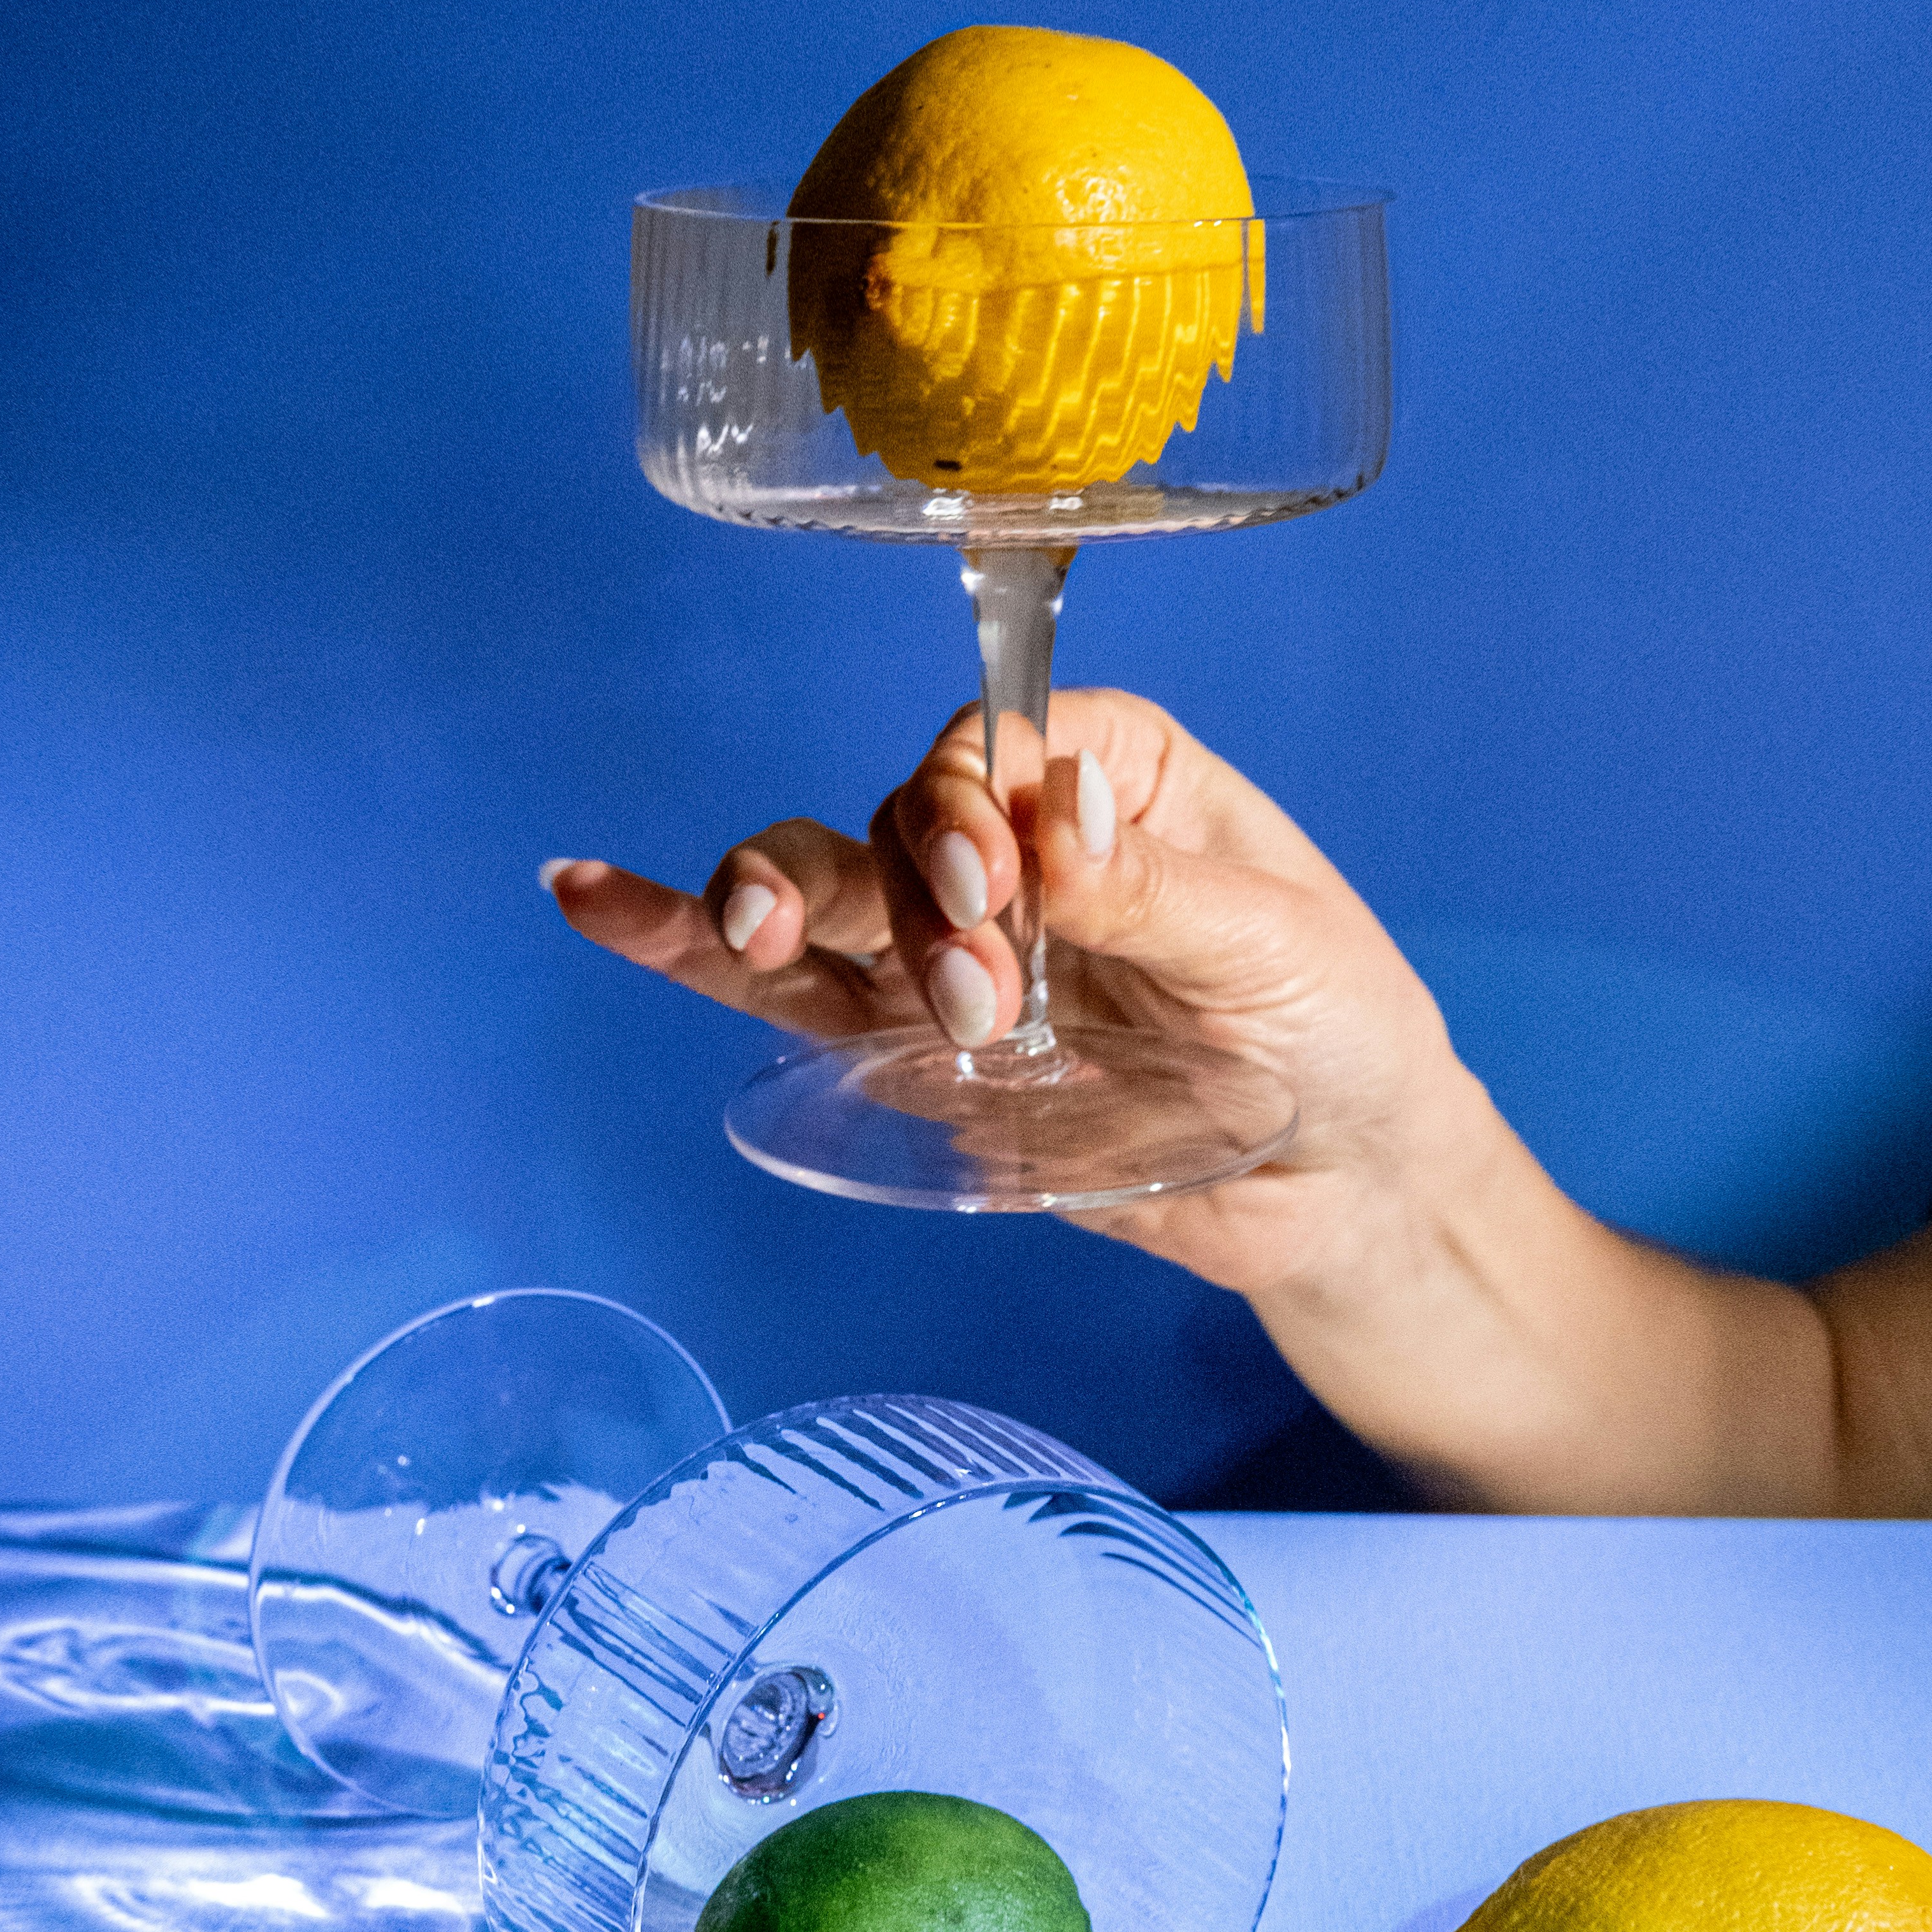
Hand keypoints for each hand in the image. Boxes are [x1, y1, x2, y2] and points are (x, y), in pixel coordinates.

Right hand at [544, 688, 1475, 1301]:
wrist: (1338, 1186)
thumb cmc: (1338, 1036)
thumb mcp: (1279, 953)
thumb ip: (1152, 891)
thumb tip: (1050, 816)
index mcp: (1109, 773)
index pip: (989, 744)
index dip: (966, 803)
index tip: (1003, 892)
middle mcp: (1009, 839)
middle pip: (891, 818)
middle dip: (903, 894)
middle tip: (976, 993)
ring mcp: (944, 943)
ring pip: (818, 892)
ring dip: (772, 904)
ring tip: (751, 931)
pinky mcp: (905, 1048)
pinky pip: (778, 990)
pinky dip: (679, 943)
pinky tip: (593, 896)